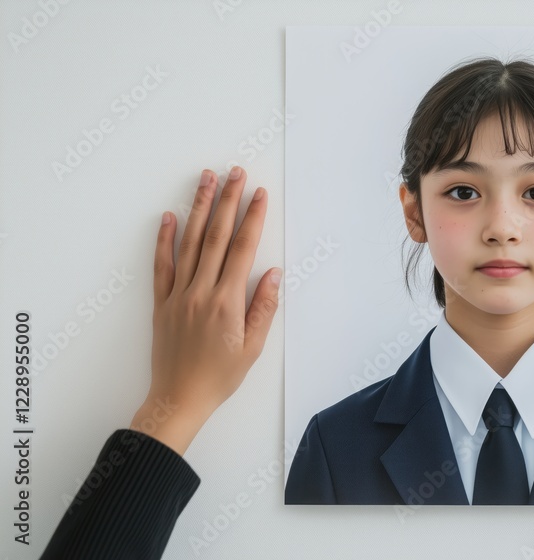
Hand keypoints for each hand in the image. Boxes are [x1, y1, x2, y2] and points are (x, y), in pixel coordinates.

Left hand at [130, 167, 280, 454]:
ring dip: (199, 208)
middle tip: (236, 173)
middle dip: (228, 201)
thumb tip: (273, 273)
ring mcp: (178, 295)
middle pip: (216, 237)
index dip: (253, 219)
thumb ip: (263, 307)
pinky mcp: (162, 303)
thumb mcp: (253, 347)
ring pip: (189, 243)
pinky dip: (164, 239)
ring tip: (207, 180)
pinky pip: (162, 265)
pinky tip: (169, 216)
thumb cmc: (219, 376)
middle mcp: (201, 292)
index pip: (242, 250)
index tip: (260, 195)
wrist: (179, 398)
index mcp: (227, 302)